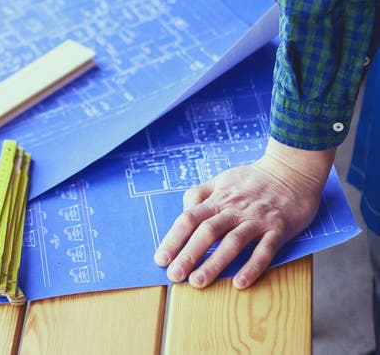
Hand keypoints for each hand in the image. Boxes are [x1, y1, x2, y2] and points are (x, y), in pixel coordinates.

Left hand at [153, 138, 334, 289]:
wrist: (291, 170)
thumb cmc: (253, 178)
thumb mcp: (222, 179)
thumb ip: (201, 193)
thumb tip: (184, 210)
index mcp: (219, 198)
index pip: (190, 218)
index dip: (174, 238)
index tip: (161, 258)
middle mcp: (234, 208)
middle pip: (207, 231)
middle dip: (188, 254)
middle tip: (174, 275)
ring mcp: (256, 219)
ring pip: (233, 242)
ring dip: (214, 263)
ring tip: (198, 282)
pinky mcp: (279, 228)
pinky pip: (265, 250)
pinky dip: (252, 267)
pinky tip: (240, 283)